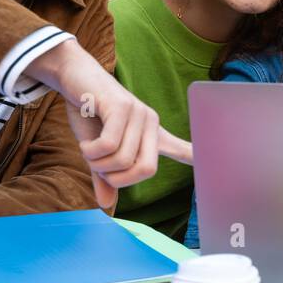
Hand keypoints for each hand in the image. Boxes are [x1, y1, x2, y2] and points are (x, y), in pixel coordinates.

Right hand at [26, 39, 192, 208]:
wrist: (74, 77)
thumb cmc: (88, 113)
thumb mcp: (97, 150)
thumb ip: (104, 175)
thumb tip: (105, 204)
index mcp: (151, 133)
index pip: (179, 149)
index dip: (193, 159)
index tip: (208, 165)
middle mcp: (151, 122)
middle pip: (146, 170)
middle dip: (117, 179)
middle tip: (98, 168)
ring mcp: (139, 114)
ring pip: (124, 159)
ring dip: (98, 164)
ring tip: (88, 151)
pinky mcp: (121, 107)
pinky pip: (109, 145)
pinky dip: (92, 151)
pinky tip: (85, 143)